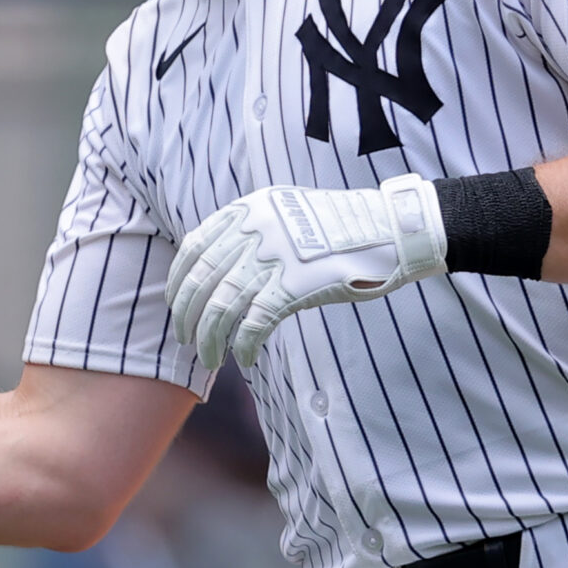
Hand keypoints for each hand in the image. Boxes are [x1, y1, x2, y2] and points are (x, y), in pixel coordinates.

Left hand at [167, 175, 446, 368]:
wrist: (391, 229)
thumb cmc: (342, 228)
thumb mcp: (287, 212)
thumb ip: (252, 232)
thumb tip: (222, 269)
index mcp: (248, 210)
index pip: (194, 247)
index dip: (179, 280)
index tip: (176, 303)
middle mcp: (254, 230)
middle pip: (200, 279)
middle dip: (186, 315)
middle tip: (185, 340)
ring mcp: (273, 257)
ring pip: (221, 305)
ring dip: (209, 337)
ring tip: (208, 357)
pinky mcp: (295, 284)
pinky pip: (254, 322)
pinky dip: (244, 344)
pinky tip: (245, 358)